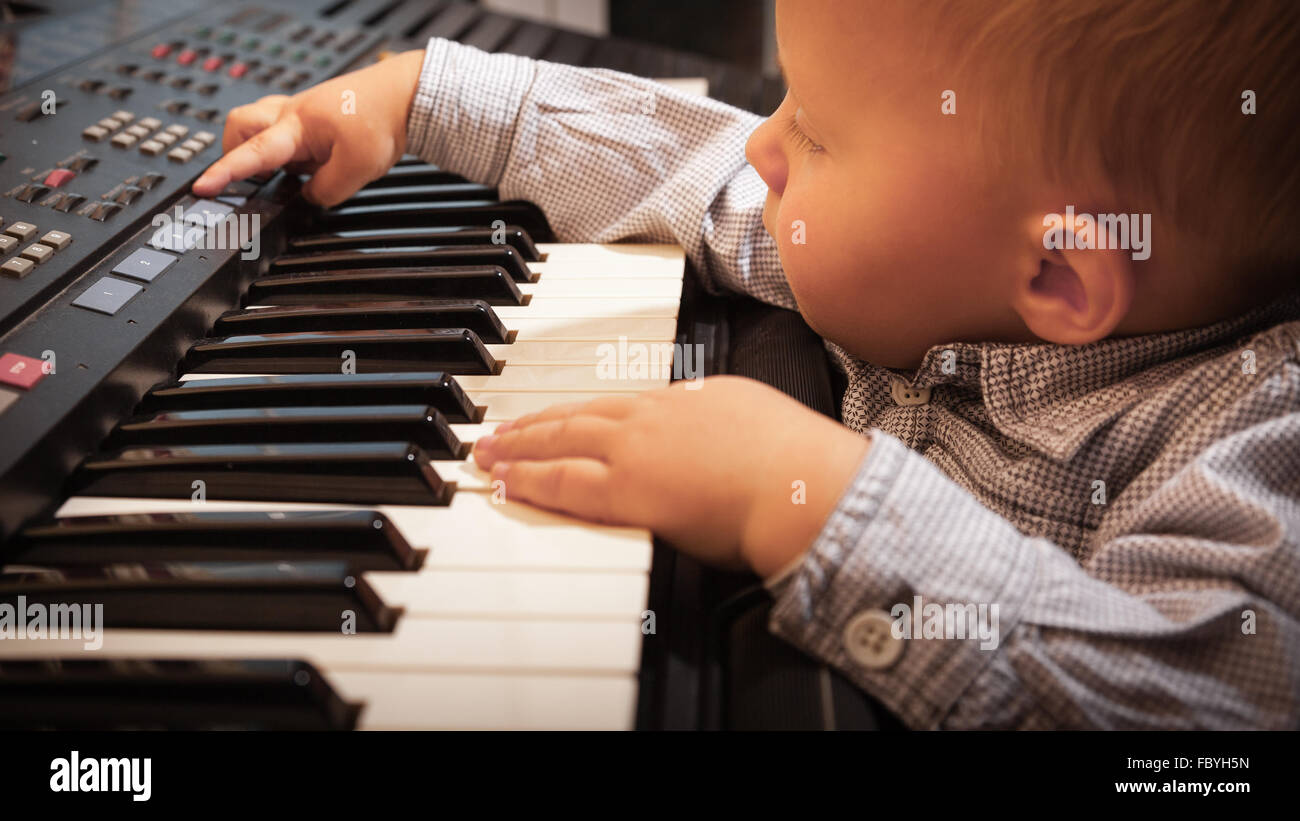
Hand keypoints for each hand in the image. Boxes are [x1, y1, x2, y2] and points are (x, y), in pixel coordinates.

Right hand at [192, 49, 425, 205]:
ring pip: (262, 129)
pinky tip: (319, 164)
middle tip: (253, 177)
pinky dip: (294, 154)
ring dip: (270, 154)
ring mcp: (299, 115)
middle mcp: (290, 115)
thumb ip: (326, 192)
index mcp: (296, 126)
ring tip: (299, 172)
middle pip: (238, 126)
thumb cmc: (381, 119)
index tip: (203, 188)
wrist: (404, 96)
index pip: (252, 153)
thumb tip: (309, 198)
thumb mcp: (357, 170)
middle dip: (235, 152)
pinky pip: (288, 137)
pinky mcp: (311, 120)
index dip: (225, 173)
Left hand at [472, 375, 870, 576]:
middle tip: (499, 429)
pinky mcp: (625, 489)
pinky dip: (526, 479)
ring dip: (518, 446)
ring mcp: (636, 449)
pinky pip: (562, 482)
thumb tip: (728, 444)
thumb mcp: (763, 425)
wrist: (800, 484)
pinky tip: (502, 480)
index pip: (623, 403)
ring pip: (561, 441)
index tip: (560, 416)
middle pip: (580, 413)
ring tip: (486, 452)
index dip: (582, 410)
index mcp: (692, 397)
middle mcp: (656, 416)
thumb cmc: (797, 466)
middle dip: (534, 422)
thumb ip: (732, 430)